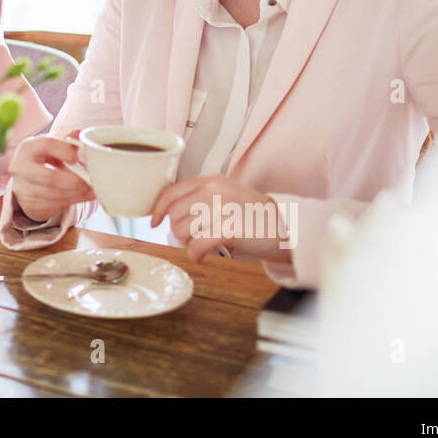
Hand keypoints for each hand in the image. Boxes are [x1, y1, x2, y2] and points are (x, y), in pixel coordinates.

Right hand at [8, 132, 94, 222]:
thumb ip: (66, 141)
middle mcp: (21, 167)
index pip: (45, 145)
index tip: (77, 157)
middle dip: (73, 181)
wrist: (26, 180)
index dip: (64, 150)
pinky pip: (55, 203)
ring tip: (92, 189)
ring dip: (77, 193)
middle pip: (48, 177)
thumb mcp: (52, 146)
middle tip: (89, 181)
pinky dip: (73, 199)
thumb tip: (79, 133)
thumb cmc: (43, 158)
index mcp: (28, 147)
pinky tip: (85, 195)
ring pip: (54, 194)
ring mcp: (24, 187)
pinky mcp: (30, 203)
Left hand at [150, 176, 290, 263]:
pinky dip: (195, 254)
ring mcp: (221, 208)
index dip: (158, 209)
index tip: (154, 221)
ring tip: (201, 245)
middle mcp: (214, 191)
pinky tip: (201, 256)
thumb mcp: (227, 194)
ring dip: (186, 243)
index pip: (171, 192)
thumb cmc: (251, 215)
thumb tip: (168, 210)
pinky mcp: (228, 229)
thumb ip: (201, 196)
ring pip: (181, 231)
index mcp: (211, 180)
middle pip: (174, 215)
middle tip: (192, 239)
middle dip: (177, 232)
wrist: (283, 229)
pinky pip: (196, 245)